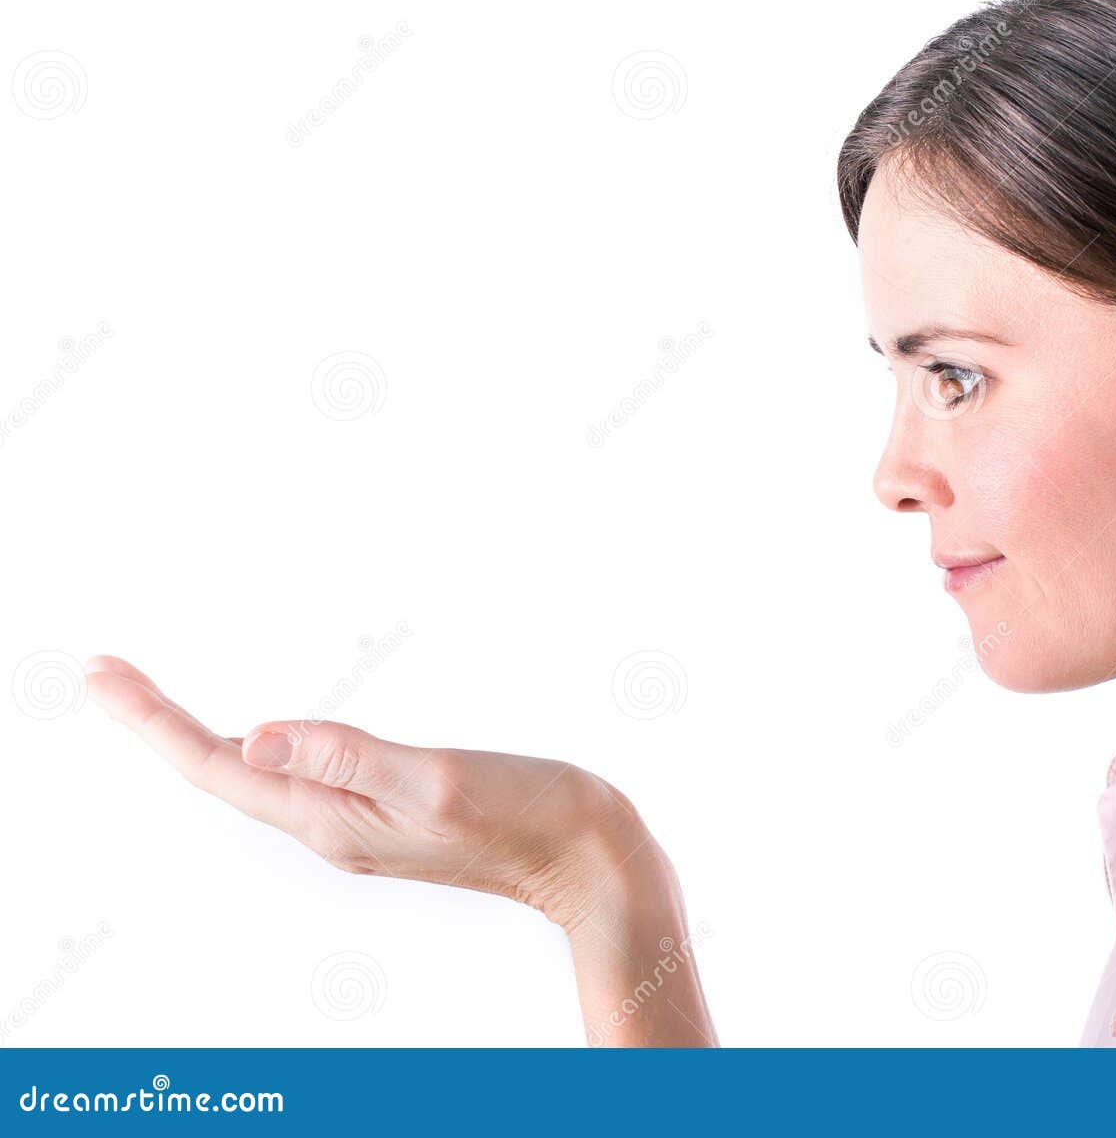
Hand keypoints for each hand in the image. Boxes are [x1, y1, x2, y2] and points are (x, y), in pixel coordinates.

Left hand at [83, 655, 717, 1044]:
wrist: (594, 861)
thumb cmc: (532, 818)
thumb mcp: (439, 780)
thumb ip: (349, 758)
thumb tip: (255, 739)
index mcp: (334, 820)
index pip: (219, 767)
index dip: (154, 720)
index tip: (102, 673)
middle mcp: (335, 827)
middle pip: (224, 773)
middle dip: (160, 724)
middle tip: (109, 674)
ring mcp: (363, 823)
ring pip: (259, 777)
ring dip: (202, 737)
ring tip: (157, 701)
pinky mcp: (392, 811)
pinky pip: (303, 775)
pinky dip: (262, 744)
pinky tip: (263, 733)